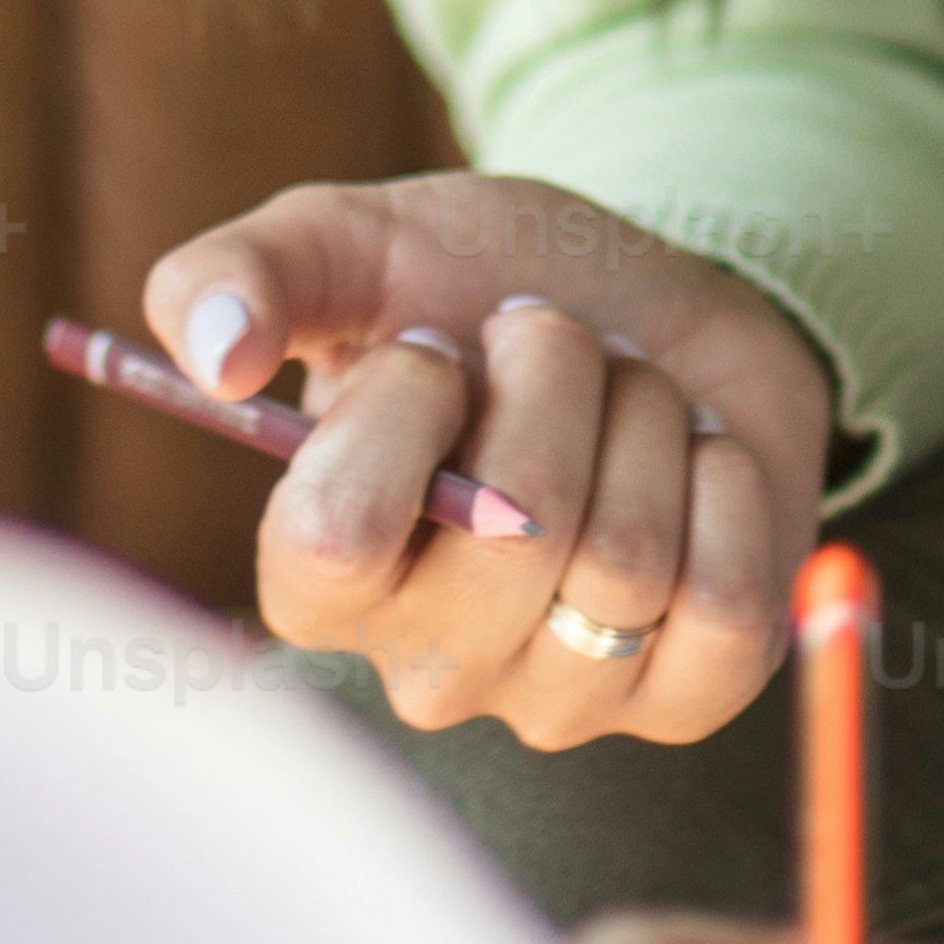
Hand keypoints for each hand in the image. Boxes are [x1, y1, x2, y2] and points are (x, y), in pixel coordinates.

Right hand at [135, 172, 824, 756]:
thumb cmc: (486, 288)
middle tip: (554, 341)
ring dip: (645, 419)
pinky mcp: (688, 698)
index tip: (440, 345)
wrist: (654, 308)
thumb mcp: (354, 245)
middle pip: (516, 536)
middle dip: (556, 382)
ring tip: (625, 393)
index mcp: (321, 573)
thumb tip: (214, 354)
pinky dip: (729, 491)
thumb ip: (243, 276)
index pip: (334, 536)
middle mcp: (429, 663)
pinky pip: (728, 607)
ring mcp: (560, 697)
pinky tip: (697, 460)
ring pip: (627, 563)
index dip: (408, 409)